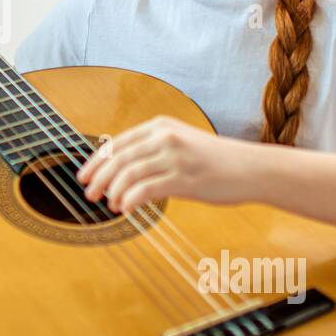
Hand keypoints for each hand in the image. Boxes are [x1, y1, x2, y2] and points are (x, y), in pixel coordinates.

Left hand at [75, 115, 260, 211]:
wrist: (252, 168)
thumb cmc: (216, 161)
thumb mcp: (181, 143)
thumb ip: (153, 149)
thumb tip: (119, 168)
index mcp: (161, 126)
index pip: (117, 143)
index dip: (96, 161)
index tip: (83, 176)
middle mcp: (164, 137)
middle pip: (118, 158)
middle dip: (98, 178)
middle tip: (88, 195)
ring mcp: (174, 157)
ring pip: (127, 174)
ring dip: (112, 191)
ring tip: (108, 205)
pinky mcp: (183, 178)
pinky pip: (145, 190)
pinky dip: (128, 200)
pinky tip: (124, 209)